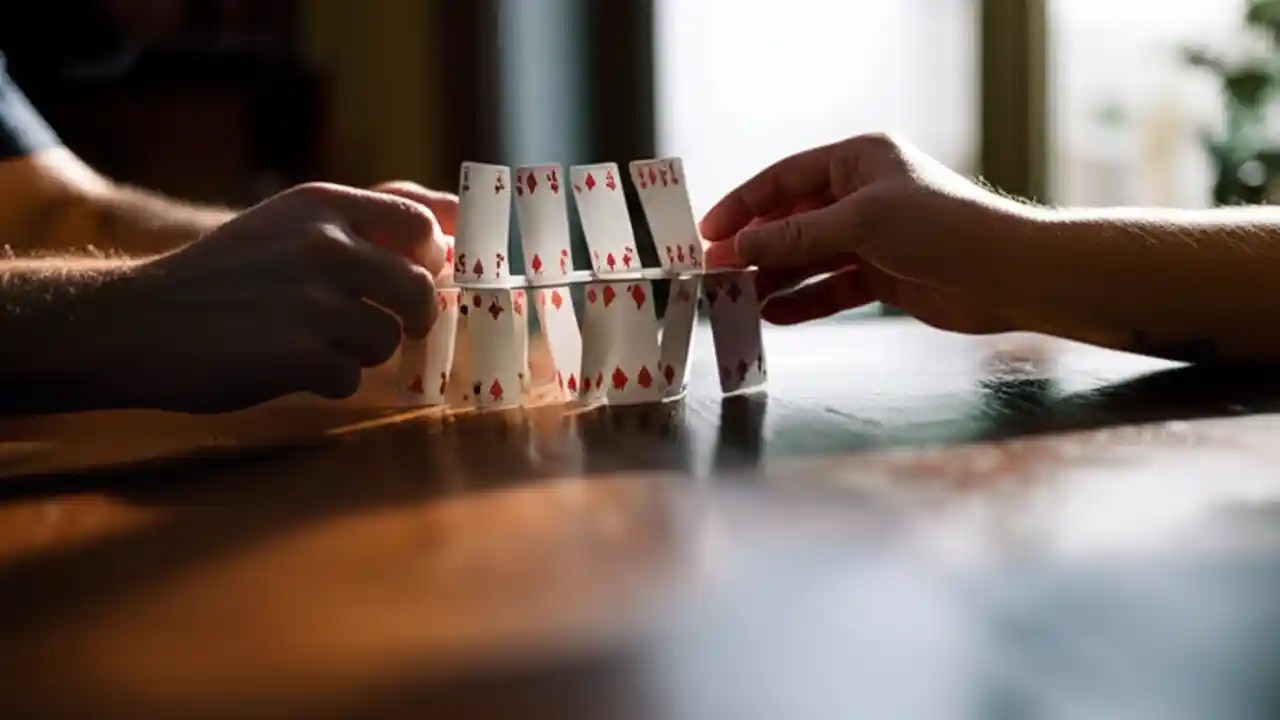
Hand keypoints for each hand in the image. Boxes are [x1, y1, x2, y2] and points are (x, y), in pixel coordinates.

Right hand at [70, 183, 442, 411]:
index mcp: (322, 206)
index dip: (436, 258)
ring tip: (319, 343)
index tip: (430, 277)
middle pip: (420, 288)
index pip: (421, 223)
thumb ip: (357, 227)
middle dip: (415, 316)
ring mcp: (311, 299)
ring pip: (388, 338)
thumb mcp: (285, 226)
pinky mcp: (297, 353)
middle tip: (397, 326)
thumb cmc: (224, 277)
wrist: (137, 319)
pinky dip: (329, 382)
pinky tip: (291, 368)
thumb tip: (446, 237)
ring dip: (363, 352)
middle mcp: (323, 245)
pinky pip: (351, 378)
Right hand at [701, 133, 1039, 332]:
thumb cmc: (941, 227)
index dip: (744, 204)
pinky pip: (830, 287)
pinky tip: (774, 316)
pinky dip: (804, 301)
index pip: (785, 178)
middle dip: (755, 247)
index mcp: (858, 160)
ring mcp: (871, 237)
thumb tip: (741, 247)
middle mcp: (861, 194)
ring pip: (808, 257)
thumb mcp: (861, 222)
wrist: (1006, 275)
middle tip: (716, 272)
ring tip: (737, 300)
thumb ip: (797, 236)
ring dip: (775, 278)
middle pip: (792, 220)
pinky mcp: (881, 275)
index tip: (708, 231)